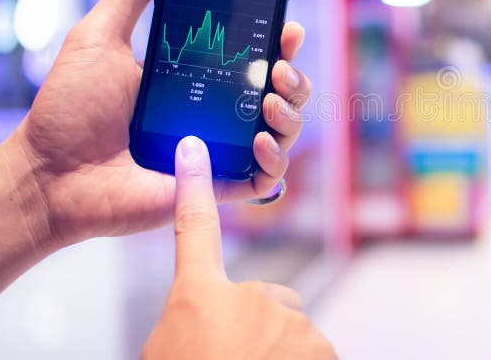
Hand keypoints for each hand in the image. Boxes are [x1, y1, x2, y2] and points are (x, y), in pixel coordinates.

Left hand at [13, 0, 312, 246]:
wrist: (50, 173)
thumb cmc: (70, 107)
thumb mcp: (99, 36)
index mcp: (197, 77)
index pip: (254, 58)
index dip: (280, 44)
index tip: (288, 28)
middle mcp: (215, 112)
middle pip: (281, 95)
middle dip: (295, 79)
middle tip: (279, 68)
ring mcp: (218, 150)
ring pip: (283, 135)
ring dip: (290, 116)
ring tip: (270, 103)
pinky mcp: (214, 186)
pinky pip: (263, 181)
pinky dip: (273, 163)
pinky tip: (259, 142)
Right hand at [142, 137, 335, 359]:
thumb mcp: (169, 349)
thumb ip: (193, 324)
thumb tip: (213, 326)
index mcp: (200, 296)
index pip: (193, 230)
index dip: (194, 187)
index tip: (192, 149)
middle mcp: (250, 297)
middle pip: (264, 300)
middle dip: (256, 329)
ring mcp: (290, 323)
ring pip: (290, 333)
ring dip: (278, 356)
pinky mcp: (321, 348)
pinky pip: (312, 355)